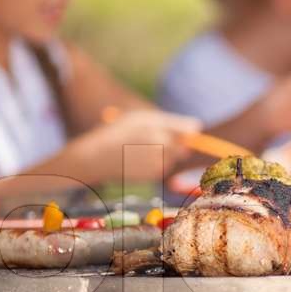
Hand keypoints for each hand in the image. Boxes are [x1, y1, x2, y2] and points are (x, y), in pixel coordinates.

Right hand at [78, 108, 202, 181]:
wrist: (95, 157)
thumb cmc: (116, 134)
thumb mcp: (138, 119)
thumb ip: (166, 122)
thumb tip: (196, 129)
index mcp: (154, 122)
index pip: (189, 128)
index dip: (191, 131)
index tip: (191, 132)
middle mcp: (157, 139)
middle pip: (185, 146)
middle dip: (180, 145)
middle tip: (161, 143)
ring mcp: (156, 158)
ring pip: (174, 158)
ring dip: (167, 155)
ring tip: (144, 152)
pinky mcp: (152, 173)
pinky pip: (164, 168)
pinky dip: (157, 165)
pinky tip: (140, 162)